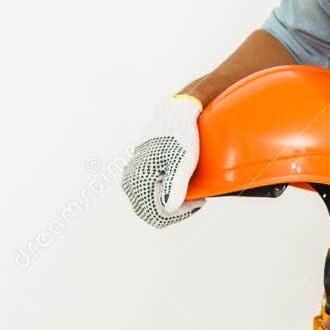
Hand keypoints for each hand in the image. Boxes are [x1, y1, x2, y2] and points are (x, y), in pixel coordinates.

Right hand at [121, 94, 205, 227]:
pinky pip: (149, 194)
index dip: (180, 213)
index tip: (199, 200)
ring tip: (192, 192)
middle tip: (198, 198)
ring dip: (171, 203)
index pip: (156, 215)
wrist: (175, 114)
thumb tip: (169, 208)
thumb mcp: (184, 161)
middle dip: (176, 210)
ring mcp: (132, 177)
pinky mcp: (137, 172)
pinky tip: (181, 187)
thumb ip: (176, 185)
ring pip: (150, 205)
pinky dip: (166, 195)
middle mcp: (130, 181)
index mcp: (137, 180)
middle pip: (152, 213)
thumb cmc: (181, 135)